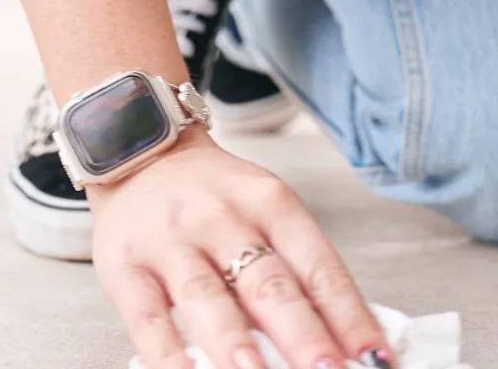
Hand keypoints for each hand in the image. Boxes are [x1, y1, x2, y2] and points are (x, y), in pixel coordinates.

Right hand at [91, 134, 390, 368]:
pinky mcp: (124, 267)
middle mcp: (223, 219)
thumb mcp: (265, 211)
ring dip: (236, 343)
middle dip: (302, 335)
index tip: (373, 358)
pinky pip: (148, 318)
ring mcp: (171, 242)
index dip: (349, 316)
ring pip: (208, 298)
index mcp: (272, 204)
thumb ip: (296, 269)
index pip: (320, 268)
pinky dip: (168, 355)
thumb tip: (343, 338)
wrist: (138, 149)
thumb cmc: (212, 196)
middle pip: (270, 284)